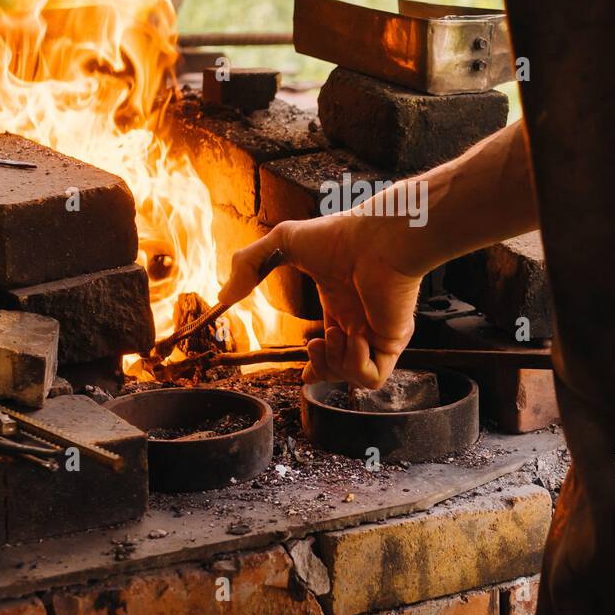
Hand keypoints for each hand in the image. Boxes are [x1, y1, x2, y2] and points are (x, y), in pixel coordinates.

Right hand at [219, 213, 420, 388]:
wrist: (378, 236)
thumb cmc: (338, 235)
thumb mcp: (282, 244)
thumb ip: (248, 266)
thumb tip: (221, 296)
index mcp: (341, 306)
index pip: (331, 349)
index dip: (316, 366)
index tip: (303, 372)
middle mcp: (361, 323)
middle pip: (340, 370)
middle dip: (321, 369)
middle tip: (314, 343)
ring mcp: (379, 334)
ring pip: (355, 379)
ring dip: (335, 366)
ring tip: (332, 336)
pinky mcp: (394, 341)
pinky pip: (375, 378)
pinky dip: (356, 368)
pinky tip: (354, 339)